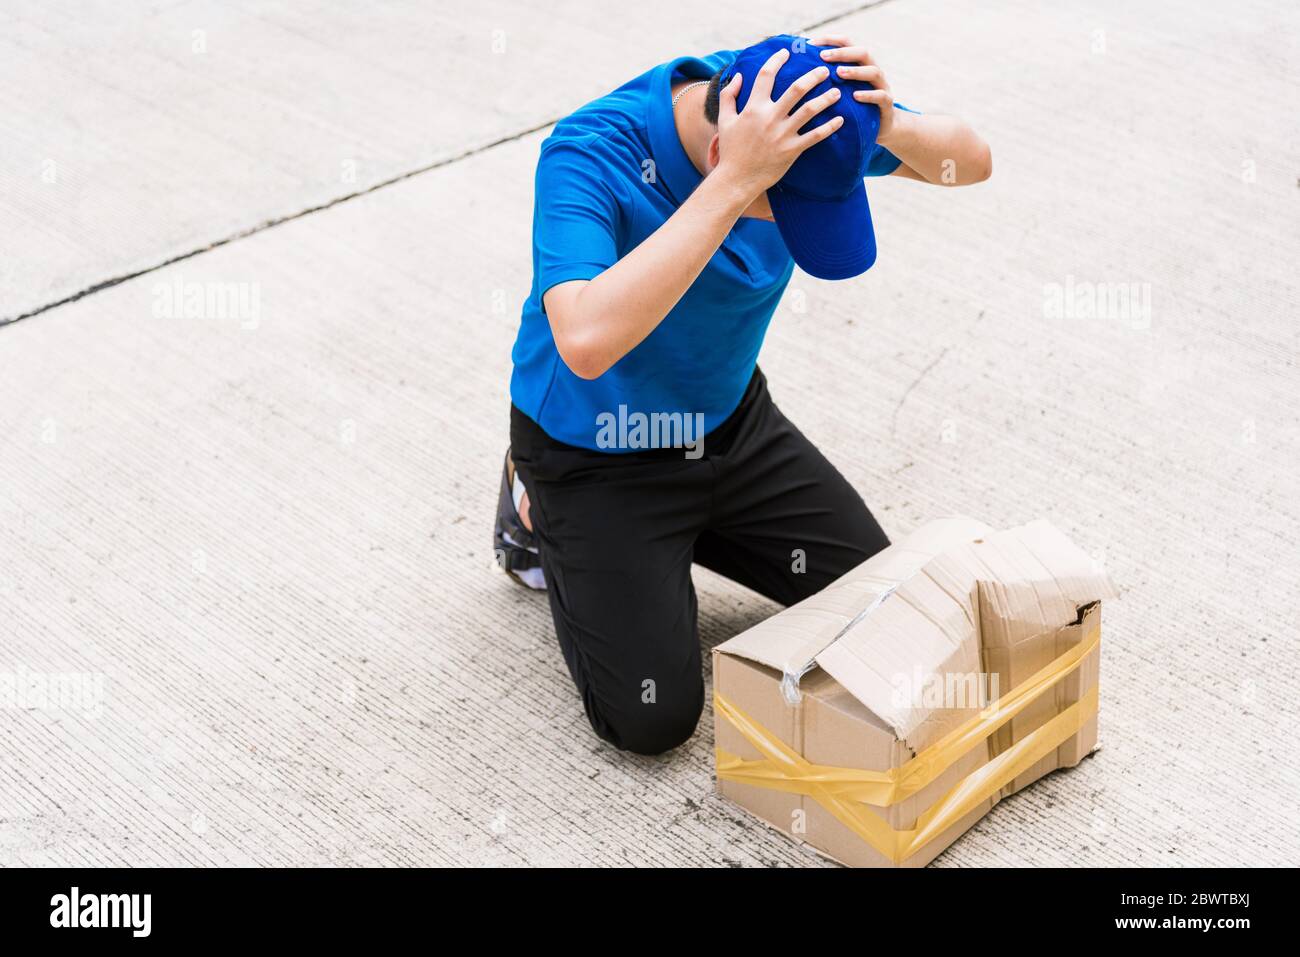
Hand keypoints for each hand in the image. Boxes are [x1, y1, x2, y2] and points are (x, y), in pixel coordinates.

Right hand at [714, 48, 843, 197]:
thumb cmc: (731, 149)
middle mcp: (770, 117)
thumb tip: (739, 75)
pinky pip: (815, 136)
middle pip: (796, 89)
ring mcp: (782, 134)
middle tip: (825, 70)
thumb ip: (729, 95)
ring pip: (810, 110)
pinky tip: (840, 119)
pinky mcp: (792, 150)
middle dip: (813, 76)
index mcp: (753, 107)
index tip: (786, 52)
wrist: (736, 179)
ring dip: (826, 99)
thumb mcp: (724, 120)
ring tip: (837, 92)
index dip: (777, 60)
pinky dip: (829, 127)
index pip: (766, 75)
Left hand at [812, 36, 899, 145]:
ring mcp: (881, 86)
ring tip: (839, 73)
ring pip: (873, 72)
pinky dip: (868, 95)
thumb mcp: (840, 91)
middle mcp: (872, 71)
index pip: (847, 43)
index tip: (811, 43)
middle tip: (824, 56)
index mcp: (860, 64)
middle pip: (862, 53)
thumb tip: (798, 71)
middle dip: (843, 53)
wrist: (881, 128)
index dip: (830, 40)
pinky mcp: (887, 104)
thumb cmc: (853, 107)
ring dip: (855, 71)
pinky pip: (880, 96)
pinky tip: (855, 96)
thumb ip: (827, 79)